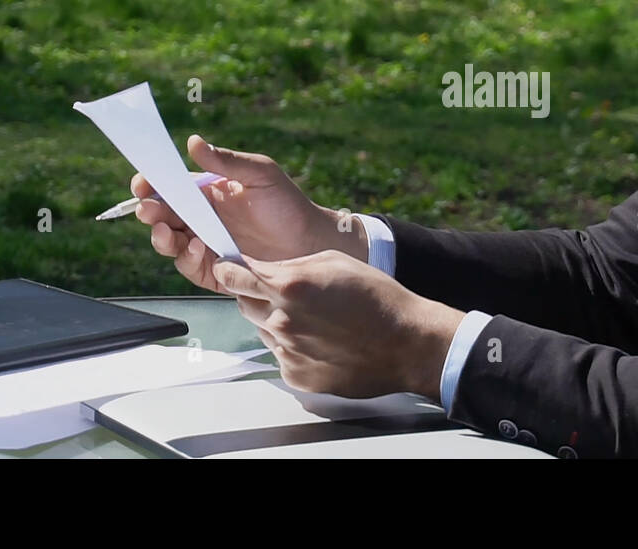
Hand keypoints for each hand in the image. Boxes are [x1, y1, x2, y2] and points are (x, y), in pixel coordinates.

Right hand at [132, 135, 365, 293]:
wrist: (312, 242)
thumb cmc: (288, 204)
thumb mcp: (260, 174)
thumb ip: (226, 162)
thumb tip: (193, 142)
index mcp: (207, 193)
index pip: (170, 188)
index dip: (152, 185)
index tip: (142, 183)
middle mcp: (202, 220)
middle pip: (163, 217)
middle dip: (150, 213)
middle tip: (148, 210)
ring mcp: (207, 246)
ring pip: (171, 244)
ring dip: (161, 238)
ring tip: (165, 231)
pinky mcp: (217, 271)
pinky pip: (191, 267)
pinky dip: (186, 259)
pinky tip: (194, 248)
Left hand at [212, 250, 464, 400]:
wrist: (407, 343)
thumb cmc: (378, 298)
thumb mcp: (335, 261)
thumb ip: (293, 264)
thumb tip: (266, 270)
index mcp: (289, 285)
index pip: (232, 276)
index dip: (229, 270)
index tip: (232, 269)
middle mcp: (281, 320)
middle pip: (243, 303)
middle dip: (256, 295)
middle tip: (289, 295)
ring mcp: (287, 351)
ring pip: (262, 331)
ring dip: (277, 322)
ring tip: (316, 320)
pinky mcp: (296, 376)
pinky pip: (281, 356)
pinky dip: (294, 348)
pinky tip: (323, 341)